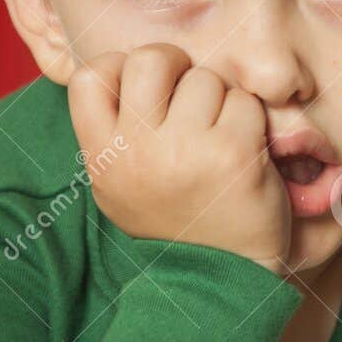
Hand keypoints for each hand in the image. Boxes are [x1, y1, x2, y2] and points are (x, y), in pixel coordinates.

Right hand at [67, 43, 290, 273]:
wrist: (219, 282)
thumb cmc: (175, 223)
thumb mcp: (120, 186)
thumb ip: (118, 133)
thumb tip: (127, 69)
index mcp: (104, 157)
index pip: (90, 75)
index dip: (120, 67)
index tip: (144, 91)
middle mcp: (138, 150)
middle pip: (151, 59)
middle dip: (177, 67)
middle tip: (191, 97)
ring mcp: (185, 149)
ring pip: (205, 78)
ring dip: (220, 100)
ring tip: (219, 138)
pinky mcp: (233, 153)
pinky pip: (244, 103)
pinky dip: (250, 121)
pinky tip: (245, 153)